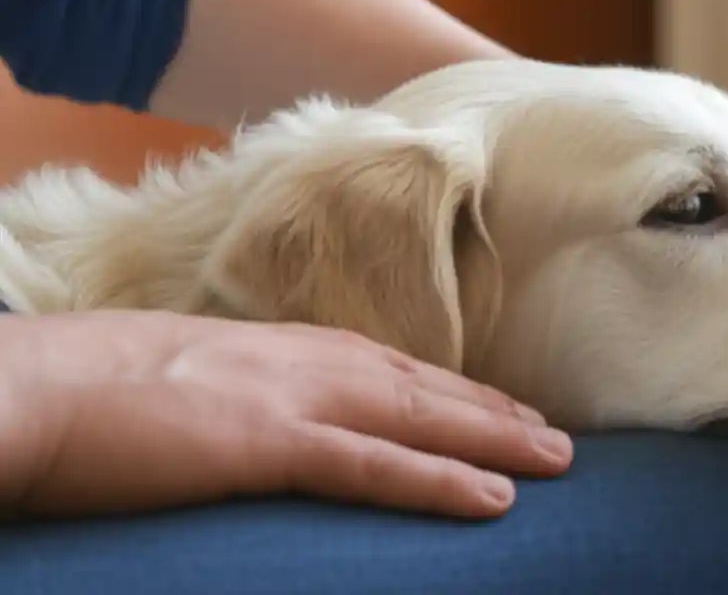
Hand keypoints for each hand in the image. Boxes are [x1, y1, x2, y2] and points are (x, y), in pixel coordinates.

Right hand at [0, 310, 571, 518]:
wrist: (36, 387)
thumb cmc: (102, 385)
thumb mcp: (195, 373)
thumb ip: (251, 387)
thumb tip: (271, 413)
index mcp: (286, 344)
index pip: (395, 366)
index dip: (456, 391)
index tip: (504, 409)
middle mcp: (306, 360)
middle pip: (426, 388)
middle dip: (496, 413)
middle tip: (557, 438)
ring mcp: (293, 398)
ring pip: (421, 419)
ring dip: (496, 440)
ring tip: (558, 462)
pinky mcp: (270, 443)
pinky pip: (374, 467)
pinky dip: (439, 481)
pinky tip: (494, 499)